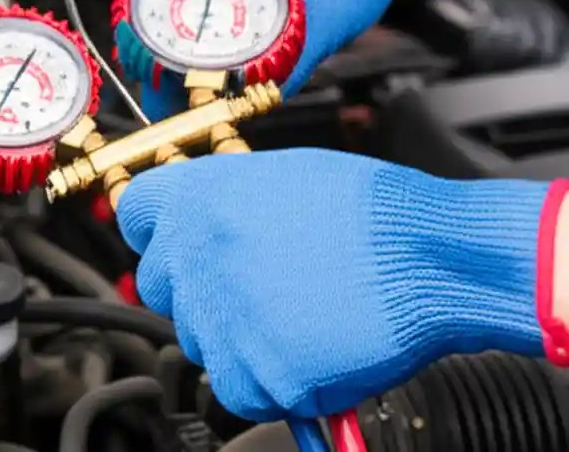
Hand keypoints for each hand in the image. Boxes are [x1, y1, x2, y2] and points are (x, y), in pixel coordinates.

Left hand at [117, 148, 558, 420]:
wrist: (432, 257)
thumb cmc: (378, 215)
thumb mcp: (286, 178)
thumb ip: (229, 199)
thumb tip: (205, 221)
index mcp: (202, 196)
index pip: (136, 214)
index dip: (161, 231)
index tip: (179, 243)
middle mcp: (199, 253)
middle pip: (161, 286)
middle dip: (202, 291)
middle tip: (257, 287)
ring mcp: (222, 315)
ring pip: (202, 343)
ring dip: (240, 338)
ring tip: (301, 312)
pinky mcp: (254, 370)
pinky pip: (239, 390)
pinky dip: (270, 383)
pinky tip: (310, 348)